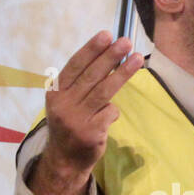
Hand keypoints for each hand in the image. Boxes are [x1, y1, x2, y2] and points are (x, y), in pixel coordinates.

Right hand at [41, 31, 142, 178]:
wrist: (64, 160)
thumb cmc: (70, 124)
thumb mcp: (65, 102)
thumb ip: (80, 83)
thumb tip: (109, 55)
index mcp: (56, 92)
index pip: (75, 65)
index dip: (91, 49)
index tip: (106, 35)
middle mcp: (63, 104)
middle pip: (91, 76)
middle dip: (110, 57)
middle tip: (126, 42)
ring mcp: (76, 119)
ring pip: (104, 91)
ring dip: (122, 73)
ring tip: (137, 59)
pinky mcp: (91, 132)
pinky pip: (110, 112)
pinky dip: (112, 111)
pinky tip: (108, 115)